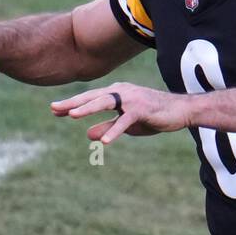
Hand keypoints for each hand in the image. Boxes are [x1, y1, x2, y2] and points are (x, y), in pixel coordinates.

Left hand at [50, 81, 191, 142]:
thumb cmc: (153, 117)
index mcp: (116, 94)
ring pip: (106, 102)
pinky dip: (115, 130)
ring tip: (72, 115)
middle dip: (73, 103)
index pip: (90, 98)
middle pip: (93, 97)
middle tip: (54, 109)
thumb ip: (108, 127)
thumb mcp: (127, 125)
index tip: (54, 109)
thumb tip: (88, 134)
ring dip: (88, 109)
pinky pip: (126, 120)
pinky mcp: (143, 109)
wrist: (181, 111)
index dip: (72, 104)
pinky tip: (105, 142)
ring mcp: (132, 99)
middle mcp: (121, 92)